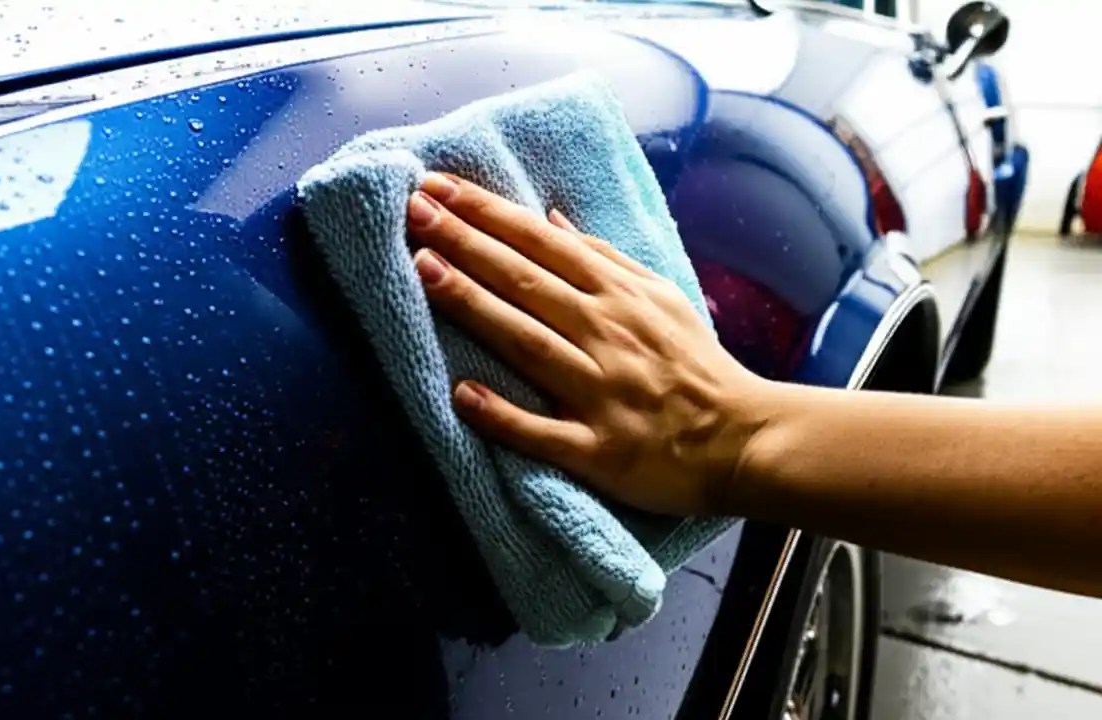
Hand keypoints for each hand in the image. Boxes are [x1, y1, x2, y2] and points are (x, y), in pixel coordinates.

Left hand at [404, 172, 774, 515]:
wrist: (745, 440)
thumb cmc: (696, 367)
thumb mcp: (662, 298)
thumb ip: (605, 258)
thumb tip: (550, 216)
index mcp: (619, 295)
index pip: (542, 242)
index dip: (487, 212)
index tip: (437, 186)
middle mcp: (606, 335)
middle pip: (525, 280)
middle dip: (466, 241)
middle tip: (413, 209)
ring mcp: (601, 393)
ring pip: (528, 341)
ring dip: (474, 305)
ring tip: (423, 270)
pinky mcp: (599, 450)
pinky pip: (544, 432)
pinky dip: (504, 415)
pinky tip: (462, 395)